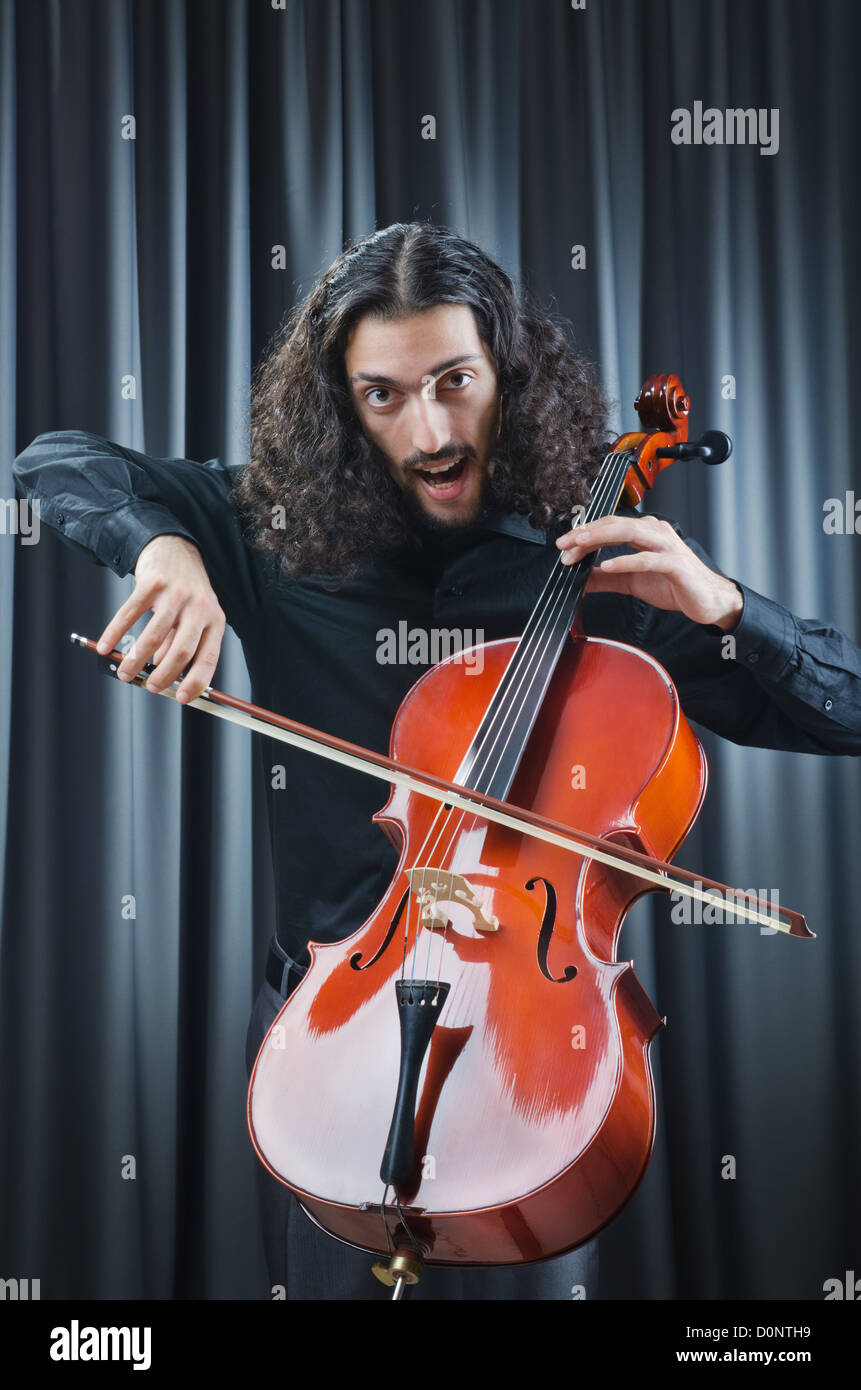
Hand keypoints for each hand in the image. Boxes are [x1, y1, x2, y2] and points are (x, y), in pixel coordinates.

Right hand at [96, 535, 225, 701]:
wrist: (174, 548)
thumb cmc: (185, 591)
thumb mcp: (193, 617)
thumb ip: (180, 644)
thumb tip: (162, 672)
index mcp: (215, 620)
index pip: (208, 658)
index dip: (195, 682)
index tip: (180, 698)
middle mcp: (199, 607)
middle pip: (182, 651)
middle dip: (163, 675)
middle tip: (149, 687)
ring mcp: (176, 594)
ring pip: (154, 636)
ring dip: (136, 660)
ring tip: (124, 673)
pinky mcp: (152, 583)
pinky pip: (130, 613)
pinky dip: (115, 633)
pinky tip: (106, 646)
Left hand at [556, 515, 743, 631]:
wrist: (706, 601)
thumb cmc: (674, 585)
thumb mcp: (631, 582)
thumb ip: (606, 579)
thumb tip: (580, 579)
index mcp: (645, 533)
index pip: (609, 526)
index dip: (584, 534)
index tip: (564, 547)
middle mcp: (655, 533)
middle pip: (616, 524)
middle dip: (587, 532)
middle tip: (564, 543)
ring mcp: (666, 546)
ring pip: (630, 532)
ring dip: (601, 537)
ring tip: (580, 545)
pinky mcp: (674, 564)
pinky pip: (647, 559)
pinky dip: (625, 561)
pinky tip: (607, 566)